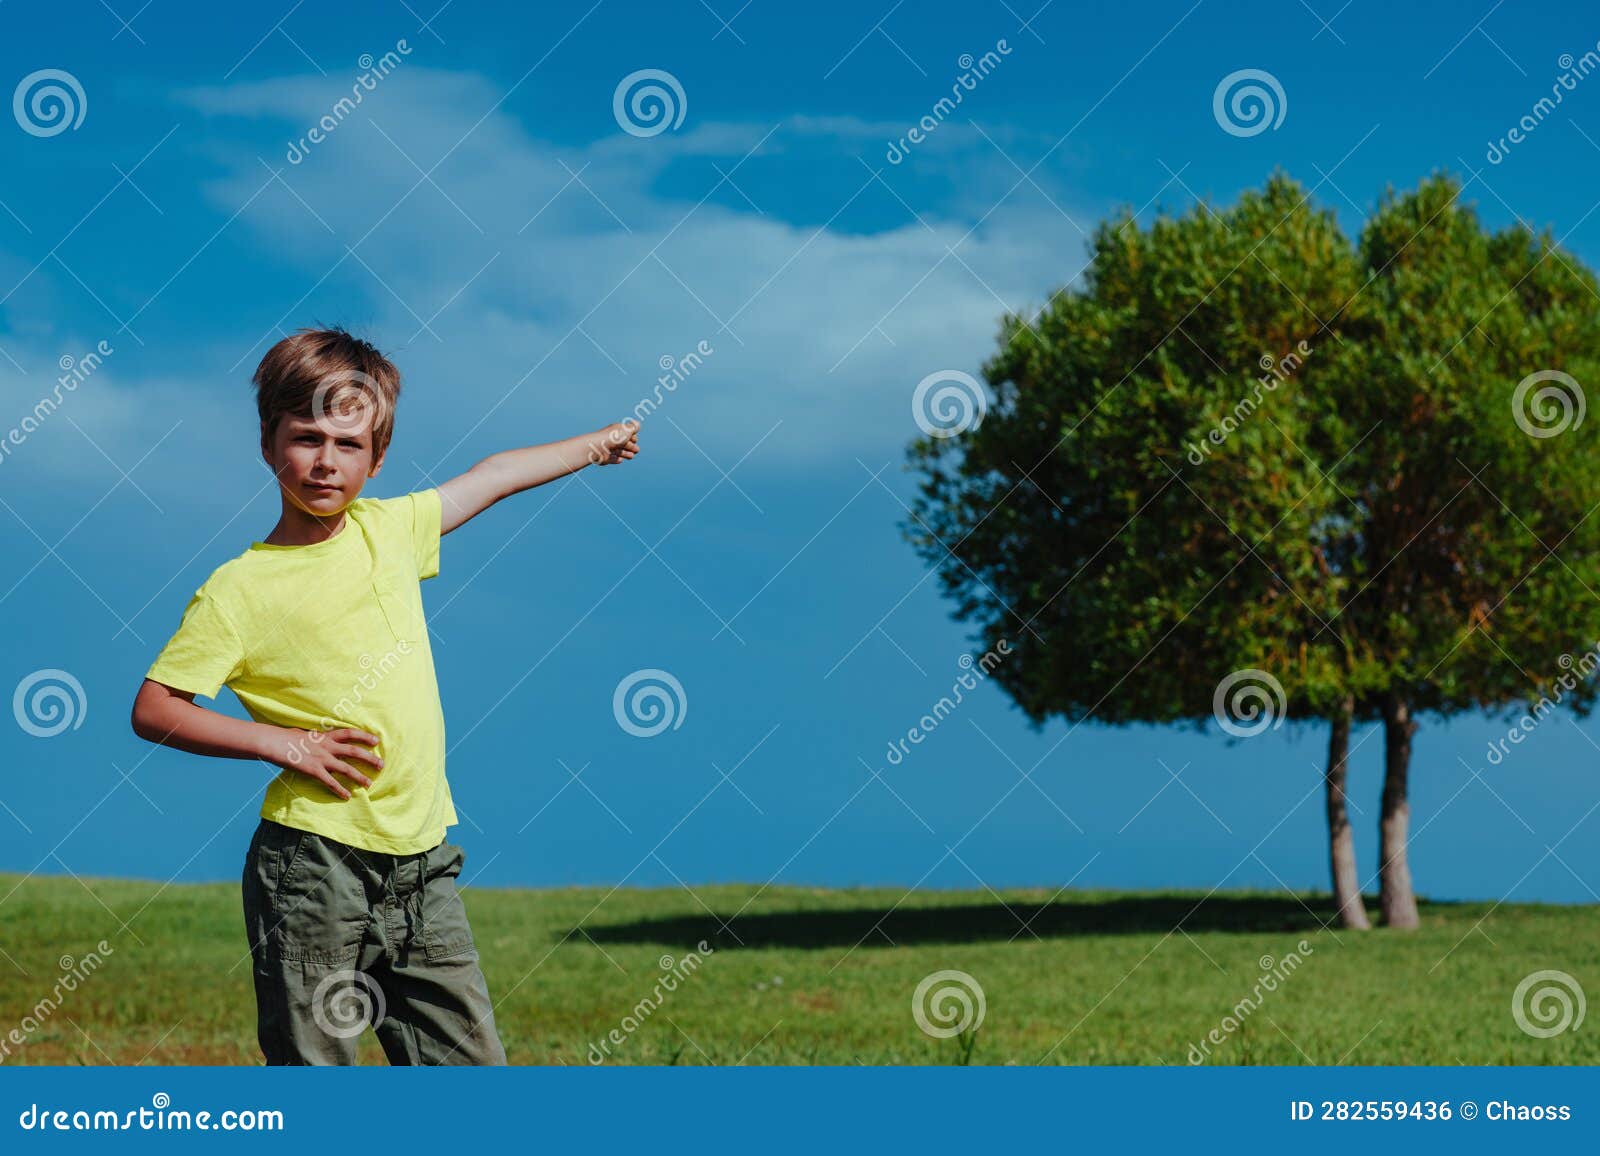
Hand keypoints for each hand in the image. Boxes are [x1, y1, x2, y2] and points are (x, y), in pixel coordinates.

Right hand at [261, 726, 382, 799]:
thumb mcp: (305, 733)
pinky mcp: (314, 770)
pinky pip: (330, 782)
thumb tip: (314, 735)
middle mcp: (327, 746)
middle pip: (354, 751)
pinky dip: (340, 789)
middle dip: (369, 758)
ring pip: (346, 768)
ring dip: (359, 776)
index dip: (364, 736)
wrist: (275, 742)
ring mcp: (321, 759)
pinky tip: (347, 796)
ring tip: (369, 784)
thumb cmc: (287, 737)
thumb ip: (314, 737)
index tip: (377, 740)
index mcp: (325, 736)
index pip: (350, 733)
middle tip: (381, 765)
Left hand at [587, 420, 640, 465]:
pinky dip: (616, 459)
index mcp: (616, 430)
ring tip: (631, 456)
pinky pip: (611, 458)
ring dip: (625, 454)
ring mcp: (607, 448)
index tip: (635, 440)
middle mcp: (611, 438)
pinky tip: (620, 460)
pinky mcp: (604, 457)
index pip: (625, 434)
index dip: (632, 437)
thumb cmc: (614, 438)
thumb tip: (637, 423)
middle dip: (631, 446)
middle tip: (636, 450)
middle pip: (622, 443)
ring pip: (618, 451)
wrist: (598, 447)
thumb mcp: (627, 430)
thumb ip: (634, 427)